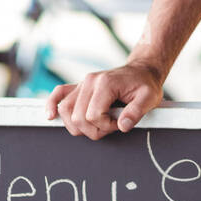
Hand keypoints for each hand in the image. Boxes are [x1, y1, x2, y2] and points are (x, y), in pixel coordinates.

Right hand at [44, 61, 162, 139]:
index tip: (120, 123)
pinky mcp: (79, 87)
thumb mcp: (149, 98)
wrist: (142, 70)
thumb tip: (123, 126)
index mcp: (105, 84)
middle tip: (111, 125)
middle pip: (77, 117)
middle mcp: (89, 82)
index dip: (106, 126)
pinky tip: (51, 115)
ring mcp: (82, 84)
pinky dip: (51, 105)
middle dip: (94, 129)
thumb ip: (136, 112)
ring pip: (65, 111)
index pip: (93, 115)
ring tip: (96, 125)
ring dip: (77, 125)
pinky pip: (58, 94)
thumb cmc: (145, 84)